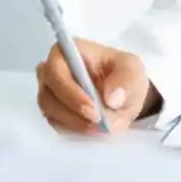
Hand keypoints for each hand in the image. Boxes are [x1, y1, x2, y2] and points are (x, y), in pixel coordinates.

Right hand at [35, 38, 161, 134]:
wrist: (125, 95)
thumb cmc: (124, 75)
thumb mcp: (132, 70)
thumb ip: (125, 80)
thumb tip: (111, 99)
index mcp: (68, 51)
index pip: (55, 70)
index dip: (70, 92)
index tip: (93, 109)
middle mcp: (52, 70)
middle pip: (48, 94)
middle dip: (73, 112)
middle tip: (98, 123)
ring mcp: (50, 92)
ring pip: (50, 111)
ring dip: (74, 123)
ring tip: (99, 128)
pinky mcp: (53, 111)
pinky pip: (56, 123)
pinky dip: (73, 129)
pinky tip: (92, 130)